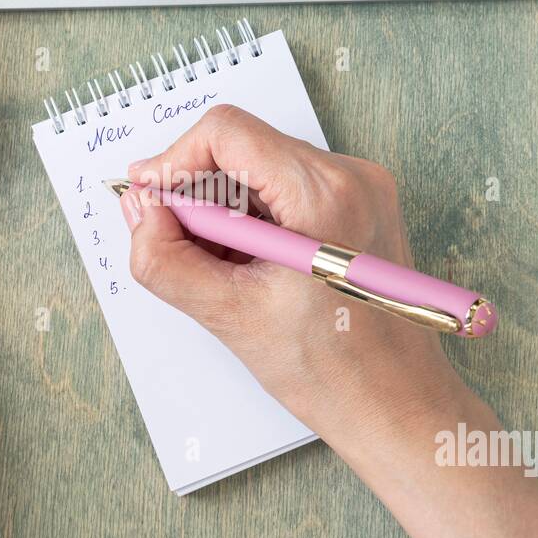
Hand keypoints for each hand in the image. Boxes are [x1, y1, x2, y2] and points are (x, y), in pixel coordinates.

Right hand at [122, 104, 465, 450]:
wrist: (397, 405)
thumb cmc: (332, 371)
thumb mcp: (228, 316)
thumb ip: (165, 258)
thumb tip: (140, 210)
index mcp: (324, 194)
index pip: (227, 132)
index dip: (174, 160)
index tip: (149, 196)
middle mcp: (352, 176)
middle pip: (244, 146)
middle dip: (197, 189)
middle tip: (174, 241)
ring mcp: (363, 188)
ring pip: (263, 167)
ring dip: (224, 207)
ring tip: (219, 268)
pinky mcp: (363, 205)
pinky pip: (290, 188)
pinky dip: (254, 217)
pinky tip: (249, 267)